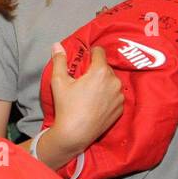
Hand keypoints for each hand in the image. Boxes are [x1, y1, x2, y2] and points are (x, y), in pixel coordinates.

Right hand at [39, 43, 123, 168]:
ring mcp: (119, 96)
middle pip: (106, 67)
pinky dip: (108, 96)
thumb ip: (59, 60)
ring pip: (112, 81)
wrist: (75, 133)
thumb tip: (57, 44)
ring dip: (103, 83)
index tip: (84, 61)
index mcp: (100, 71)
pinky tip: (96, 104)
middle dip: (96, 70)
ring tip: (90, 93)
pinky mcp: (120, 108)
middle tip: (83, 81)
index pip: (100, 52)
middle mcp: (114, 81)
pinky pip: (115, 96)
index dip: (91, 54)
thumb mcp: (59, 81)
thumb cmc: (66, 106)